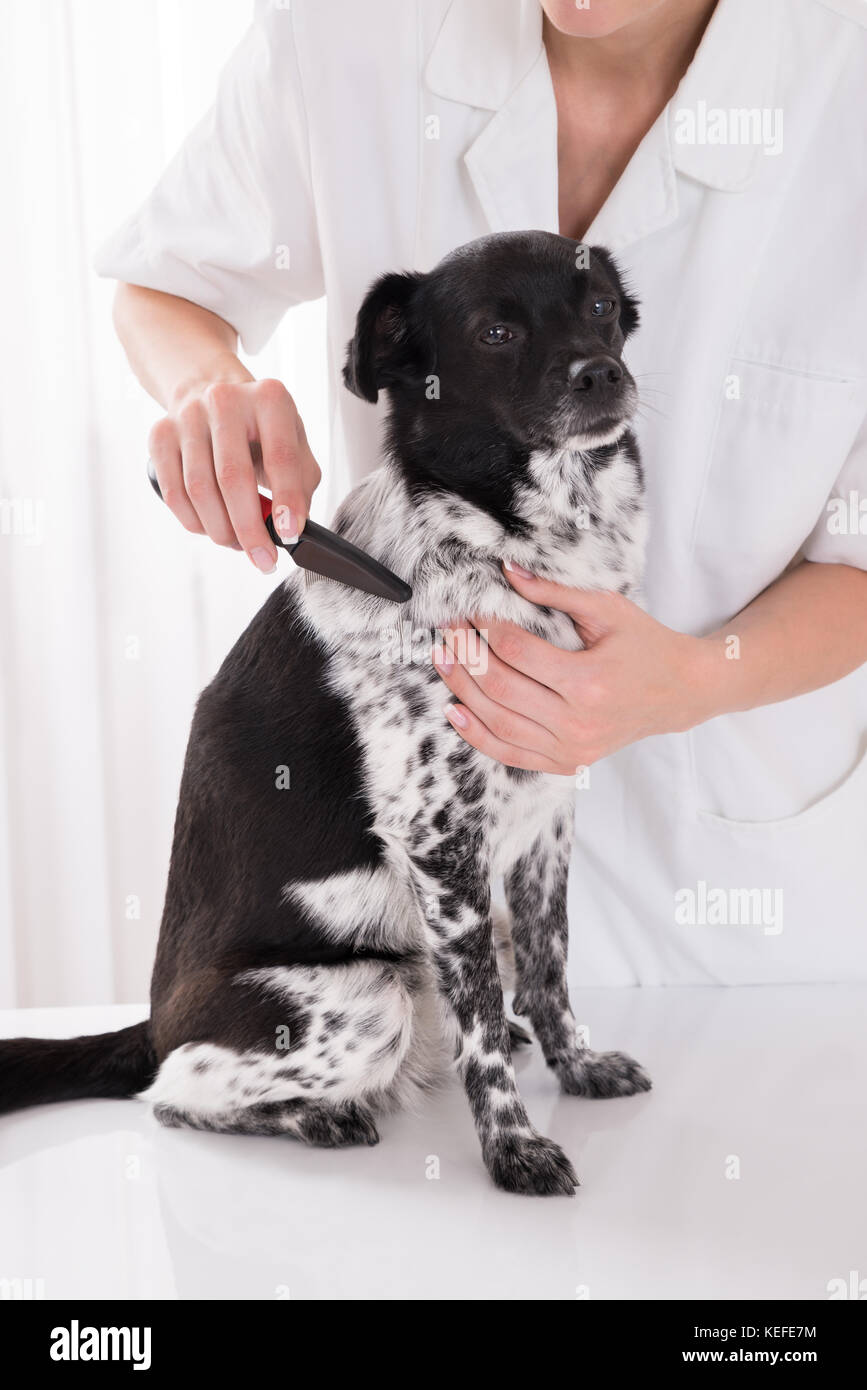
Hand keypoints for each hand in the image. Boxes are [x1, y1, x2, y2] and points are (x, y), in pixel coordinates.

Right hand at [147, 375, 320, 572]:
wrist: (215, 395)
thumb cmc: (261, 430)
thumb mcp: (294, 445)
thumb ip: (299, 485)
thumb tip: (288, 531)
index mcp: (269, 399)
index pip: (280, 456)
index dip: (286, 500)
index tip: (289, 535)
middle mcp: (225, 400)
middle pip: (233, 477)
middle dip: (249, 528)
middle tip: (263, 558)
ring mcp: (188, 416)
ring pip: (199, 490)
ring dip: (221, 530)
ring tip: (239, 543)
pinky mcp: (161, 435)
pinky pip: (173, 493)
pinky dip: (195, 522)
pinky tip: (213, 528)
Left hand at [431, 564, 717, 773]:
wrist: (679, 692)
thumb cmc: (646, 646)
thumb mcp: (607, 610)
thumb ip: (555, 592)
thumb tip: (507, 572)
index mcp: (589, 682)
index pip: (517, 653)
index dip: (485, 629)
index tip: (467, 611)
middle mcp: (577, 722)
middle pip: (501, 688)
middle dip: (466, 656)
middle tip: (447, 632)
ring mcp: (571, 747)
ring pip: (498, 723)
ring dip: (462, 691)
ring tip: (443, 662)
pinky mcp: (567, 762)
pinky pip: (510, 753)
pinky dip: (477, 733)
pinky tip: (455, 709)